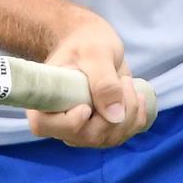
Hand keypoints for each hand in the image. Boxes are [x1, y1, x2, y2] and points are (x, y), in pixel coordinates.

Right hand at [25, 9, 145, 147]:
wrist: (92, 43)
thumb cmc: (86, 43)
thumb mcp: (95, 53)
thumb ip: (103, 80)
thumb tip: (115, 116)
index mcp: (44, 101)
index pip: (46, 126)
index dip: (69, 124)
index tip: (87, 107)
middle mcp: (60, 122)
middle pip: (87, 136)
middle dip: (113, 112)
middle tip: (122, 81)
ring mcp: (82, 130)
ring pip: (108, 138)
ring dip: (129, 113)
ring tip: (127, 82)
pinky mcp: (102, 130)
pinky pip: (123, 136)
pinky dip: (137, 118)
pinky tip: (137, 96)